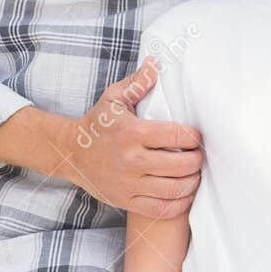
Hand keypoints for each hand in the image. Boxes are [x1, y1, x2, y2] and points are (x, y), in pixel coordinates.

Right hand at [54, 58, 204, 218]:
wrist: (71, 153)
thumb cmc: (98, 123)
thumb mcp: (114, 98)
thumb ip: (138, 82)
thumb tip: (156, 63)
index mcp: (132, 132)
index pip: (178, 135)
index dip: (194, 137)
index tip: (196, 137)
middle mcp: (132, 160)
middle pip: (181, 165)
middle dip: (197, 160)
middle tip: (199, 155)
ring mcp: (128, 184)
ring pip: (175, 189)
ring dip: (192, 182)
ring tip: (194, 173)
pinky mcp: (125, 201)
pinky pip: (161, 208)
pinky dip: (179, 203)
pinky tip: (184, 193)